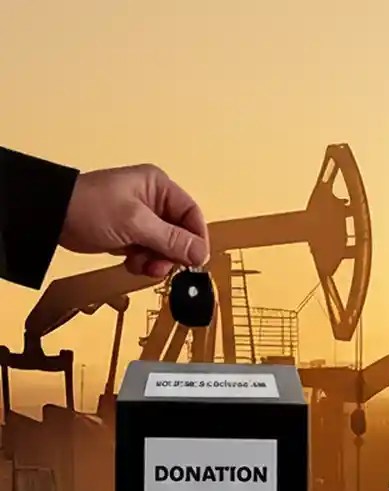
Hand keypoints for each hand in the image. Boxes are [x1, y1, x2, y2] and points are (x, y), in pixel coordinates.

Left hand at [58, 164, 209, 277]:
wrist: (48, 217)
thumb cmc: (91, 210)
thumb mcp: (135, 224)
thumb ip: (171, 239)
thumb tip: (201, 254)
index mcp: (159, 187)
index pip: (191, 214)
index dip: (196, 239)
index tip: (195, 262)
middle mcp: (154, 200)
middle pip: (179, 233)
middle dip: (171, 253)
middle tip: (159, 267)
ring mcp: (140, 218)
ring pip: (164, 245)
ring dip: (156, 260)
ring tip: (141, 266)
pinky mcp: (128, 233)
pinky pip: (147, 251)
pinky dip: (142, 261)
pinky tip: (131, 264)